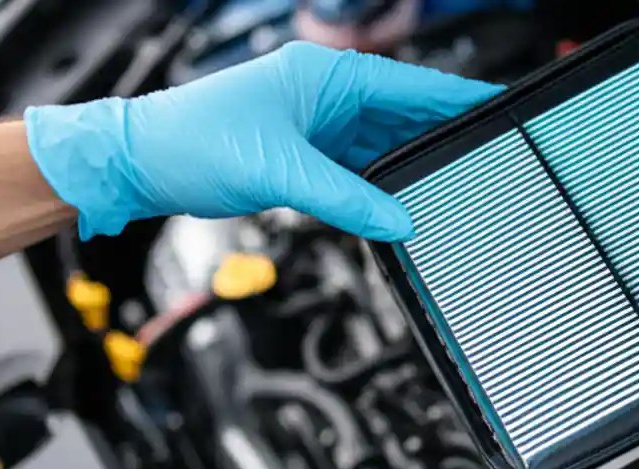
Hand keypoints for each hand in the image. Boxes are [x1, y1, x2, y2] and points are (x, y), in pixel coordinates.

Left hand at [24, 41, 499, 240]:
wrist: (140, 162)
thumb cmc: (193, 142)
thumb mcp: (280, 172)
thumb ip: (346, 199)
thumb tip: (401, 222)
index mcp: (326, 76)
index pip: (410, 85)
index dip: (457, 98)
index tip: (498, 108)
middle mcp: (326, 94)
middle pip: (403, 116)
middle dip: (441, 138)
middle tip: (485, 160)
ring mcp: (317, 124)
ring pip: (383, 144)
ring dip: (411, 166)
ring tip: (452, 186)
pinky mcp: (306, 154)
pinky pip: (360, 167)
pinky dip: (382, 184)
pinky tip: (403, 202)